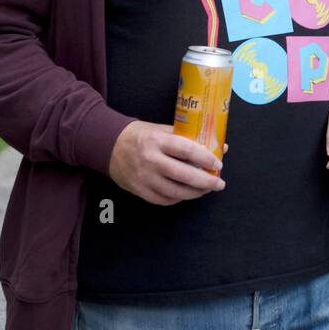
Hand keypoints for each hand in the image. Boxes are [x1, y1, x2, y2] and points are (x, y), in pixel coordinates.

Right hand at [108, 119, 225, 205]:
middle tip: (220, 184)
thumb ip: (187, 138)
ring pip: (175, 192)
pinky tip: (187, 194)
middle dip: (206, 182)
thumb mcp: (161, 130)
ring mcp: (144, 178)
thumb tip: (218, 145)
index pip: (186, 150)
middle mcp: (151, 160)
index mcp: (157, 141)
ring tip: (207, 190)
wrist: (109, 146)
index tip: (218, 164)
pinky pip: (164, 200)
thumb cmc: (141, 136)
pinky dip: (178, 198)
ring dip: (195, 193)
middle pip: (183, 175)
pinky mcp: (139, 190)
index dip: (205, 158)